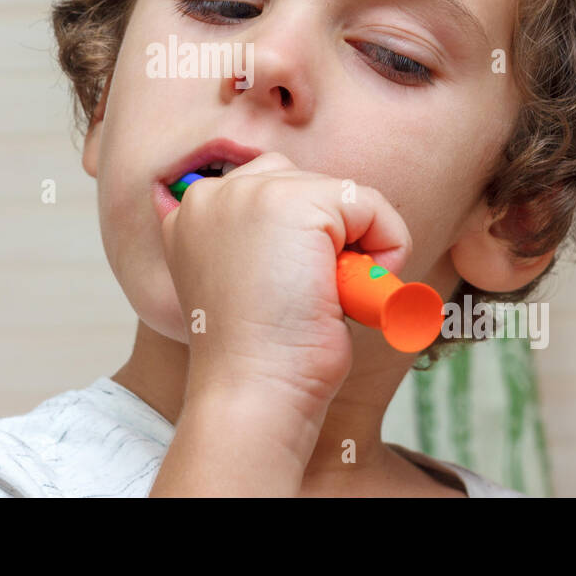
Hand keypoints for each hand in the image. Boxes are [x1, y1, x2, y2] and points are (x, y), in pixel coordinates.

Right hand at [159, 151, 413, 416]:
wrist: (253, 392)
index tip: (290, 292)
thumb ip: (263, 242)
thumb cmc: (258, 357)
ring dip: (356, 242)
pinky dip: (386, 245)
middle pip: (304, 184)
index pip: (267, 190)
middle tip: (314, 297)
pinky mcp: (294, 200)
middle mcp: (209, 194)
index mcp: (189, 214)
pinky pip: (370, 204)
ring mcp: (248, 191)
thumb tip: (320, 231)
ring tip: (328, 295)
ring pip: (339, 196)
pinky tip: (351, 289)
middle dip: (329, 237)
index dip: (300, 240)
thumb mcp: (247, 283)